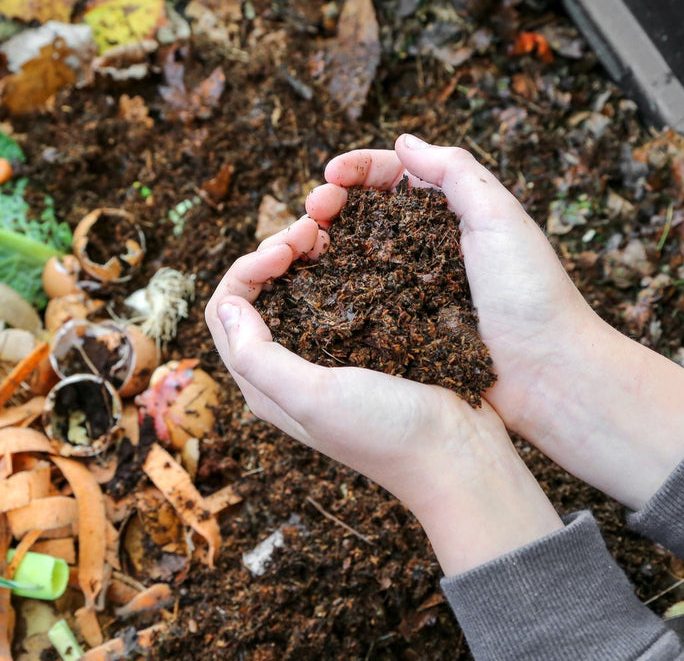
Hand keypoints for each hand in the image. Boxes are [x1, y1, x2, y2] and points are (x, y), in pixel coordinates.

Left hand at [205, 217, 562, 574]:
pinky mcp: (363, 343)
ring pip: (295, 289)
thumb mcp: (313, 397)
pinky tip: (354, 251)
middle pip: (258, 294)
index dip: (247, 269)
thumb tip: (226, 305)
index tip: (285, 251)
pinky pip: (335, 294)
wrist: (456, 453)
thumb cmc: (385, 431)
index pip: (226, 310)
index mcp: (264, 383)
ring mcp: (327, 354)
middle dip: (274, 253)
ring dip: (302, 255)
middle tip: (311, 230)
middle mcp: (288, 367)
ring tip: (328, 232)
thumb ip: (258, 357)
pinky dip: (335, 266)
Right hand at [305, 135, 683, 509]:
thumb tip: (404, 141)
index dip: (359, 169)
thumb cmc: (531, 293)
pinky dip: (334, 282)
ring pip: (356, 251)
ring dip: (326, 239)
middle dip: (333, 201)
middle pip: (367, 211)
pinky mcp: (402, 323)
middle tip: (312, 209)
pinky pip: (360, 295)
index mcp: (451, 212)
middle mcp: (426, 244)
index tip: (330, 174)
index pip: (395, 176)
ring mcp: (411, 285)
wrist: (547, 374)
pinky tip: (313, 279)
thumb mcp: (500, 217)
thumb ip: (455, 172)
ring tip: (303, 241)